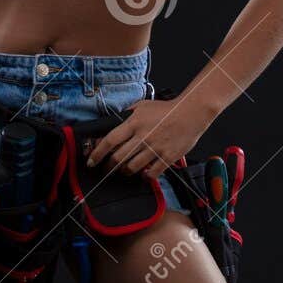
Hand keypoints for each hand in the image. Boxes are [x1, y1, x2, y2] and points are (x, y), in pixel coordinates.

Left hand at [86, 97, 212, 179]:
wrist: (191, 112)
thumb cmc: (166, 109)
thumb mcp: (142, 105)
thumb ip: (127, 114)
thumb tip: (114, 122)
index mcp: (133, 123)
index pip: (110, 141)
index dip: (97, 153)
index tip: (92, 161)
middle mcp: (143, 137)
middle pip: (119, 157)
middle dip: (109, 165)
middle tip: (107, 168)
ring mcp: (155, 148)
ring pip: (133, 167)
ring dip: (126, 171)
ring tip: (124, 170)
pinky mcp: (168, 156)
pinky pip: (153, 173)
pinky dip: (146, 176)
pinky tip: (144, 174)